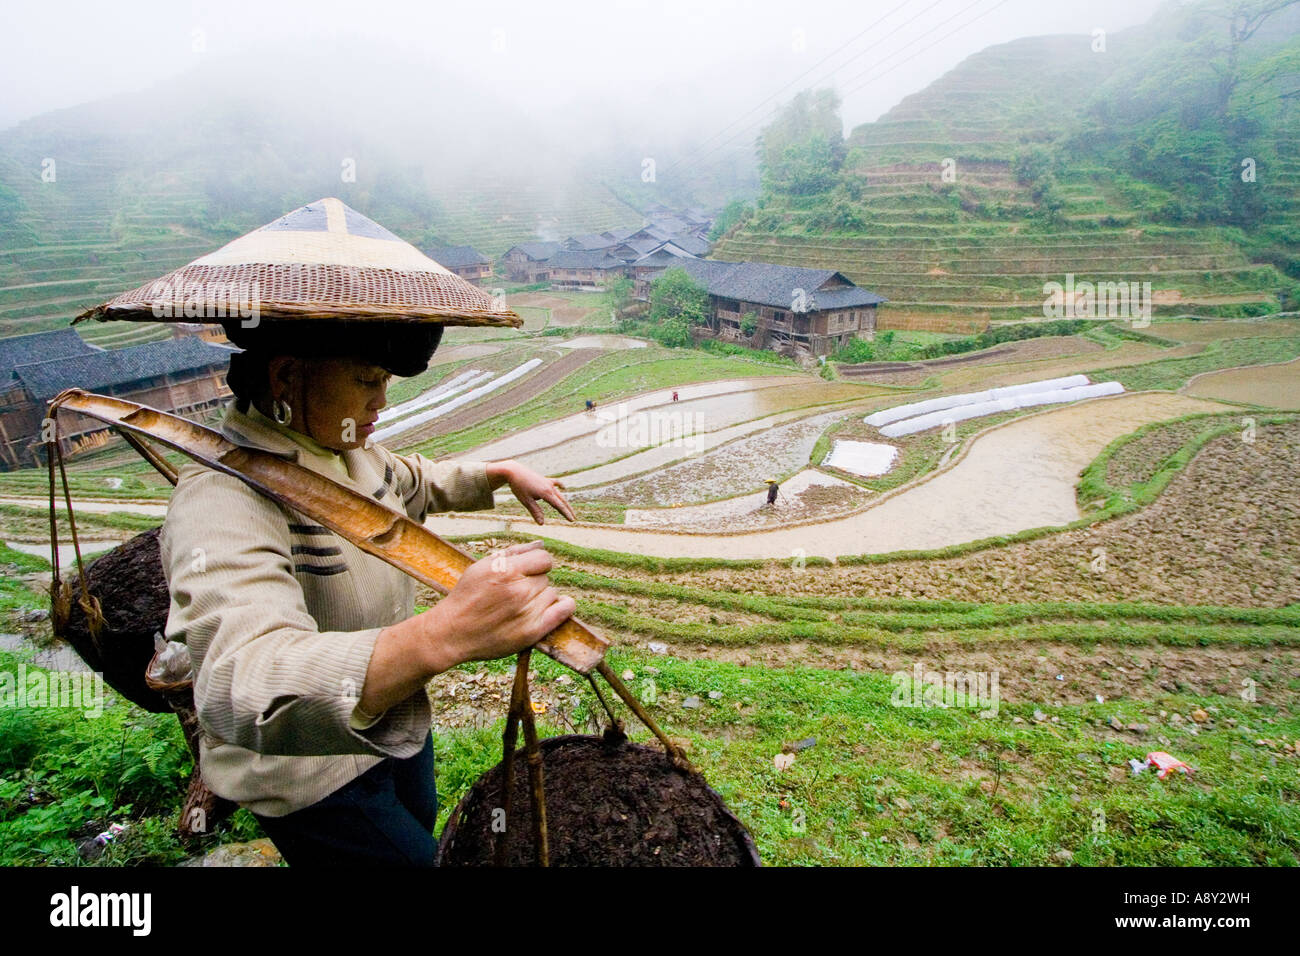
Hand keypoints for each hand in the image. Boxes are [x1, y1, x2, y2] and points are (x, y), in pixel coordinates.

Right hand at [427, 540, 574, 665]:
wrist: (451, 633)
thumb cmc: (466, 597)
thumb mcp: (482, 567)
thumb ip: (513, 553)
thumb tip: (541, 543)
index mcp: (506, 570)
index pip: (543, 558)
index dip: (536, 564)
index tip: (526, 573)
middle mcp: (519, 590)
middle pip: (545, 578)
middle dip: (533, 582)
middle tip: (514, 594)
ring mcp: (527, 611)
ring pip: (552, 593)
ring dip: (541, 598)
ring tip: (520, 606)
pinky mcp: (532, 631)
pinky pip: (563, 610)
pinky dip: (564, 606)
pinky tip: (559, 606)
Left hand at [487, 460, 575, 524]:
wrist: (514, 471)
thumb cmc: (519, 487)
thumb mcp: (526, 501)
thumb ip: (535, 512)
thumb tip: (542, 524)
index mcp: (546, 493)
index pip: (559, 506)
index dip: (566, 514)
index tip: (572, 520)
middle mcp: (550, 487)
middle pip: (562, 500)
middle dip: (568, 510)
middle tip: (574, 518)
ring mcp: (548, 482)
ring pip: (559, 493)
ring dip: (564, 502)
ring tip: (569, 509)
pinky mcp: (544, 479)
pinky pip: (555, 483)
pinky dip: (560, 486)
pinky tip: (564, 488)